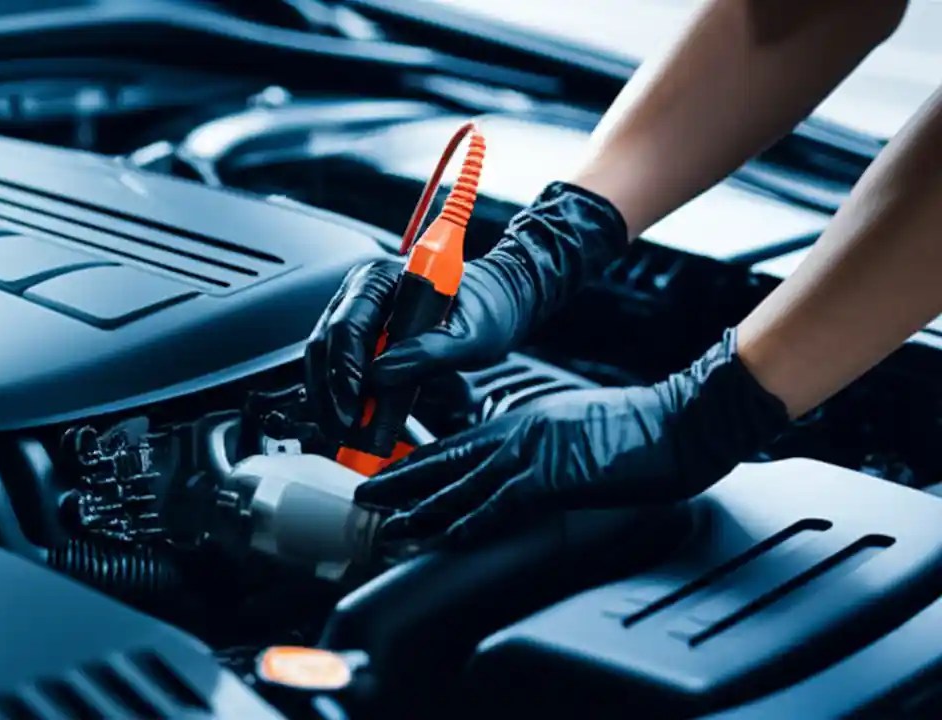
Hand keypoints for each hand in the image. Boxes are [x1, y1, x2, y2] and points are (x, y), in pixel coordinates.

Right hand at [304, 182, 627, 434]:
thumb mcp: (472, 334)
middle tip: (345, 430)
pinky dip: (339, 396)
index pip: (347, 325)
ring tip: (345, 433)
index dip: (345, 371)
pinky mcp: (360, 337)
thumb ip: (429, 353)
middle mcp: (360, 292)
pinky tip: (351, 421)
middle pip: (326, 344)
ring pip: (323, 359)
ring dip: (329, 399)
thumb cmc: (488, 309)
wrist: (499, 303)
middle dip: (331, 392)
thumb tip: (381, 376)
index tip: (354, 407)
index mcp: (382, 278)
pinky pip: (336, 367)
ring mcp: (356, 313)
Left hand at [354, 329, 789, 546]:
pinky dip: (471, 522)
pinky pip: (501, 505)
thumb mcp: (577, 429)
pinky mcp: (553, 477)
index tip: (392, 473)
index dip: (421, 461)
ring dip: (420, 506)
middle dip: (401, 480)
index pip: (458, 443)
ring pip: (461, 484)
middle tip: (365, 494)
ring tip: (387, 522)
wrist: (681, 419)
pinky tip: (447, 536)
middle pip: (446, 459)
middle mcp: (518, 433)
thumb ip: (545, 447)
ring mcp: (532, 454)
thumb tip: (531, 470)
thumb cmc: (640, 427)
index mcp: (523, 421)